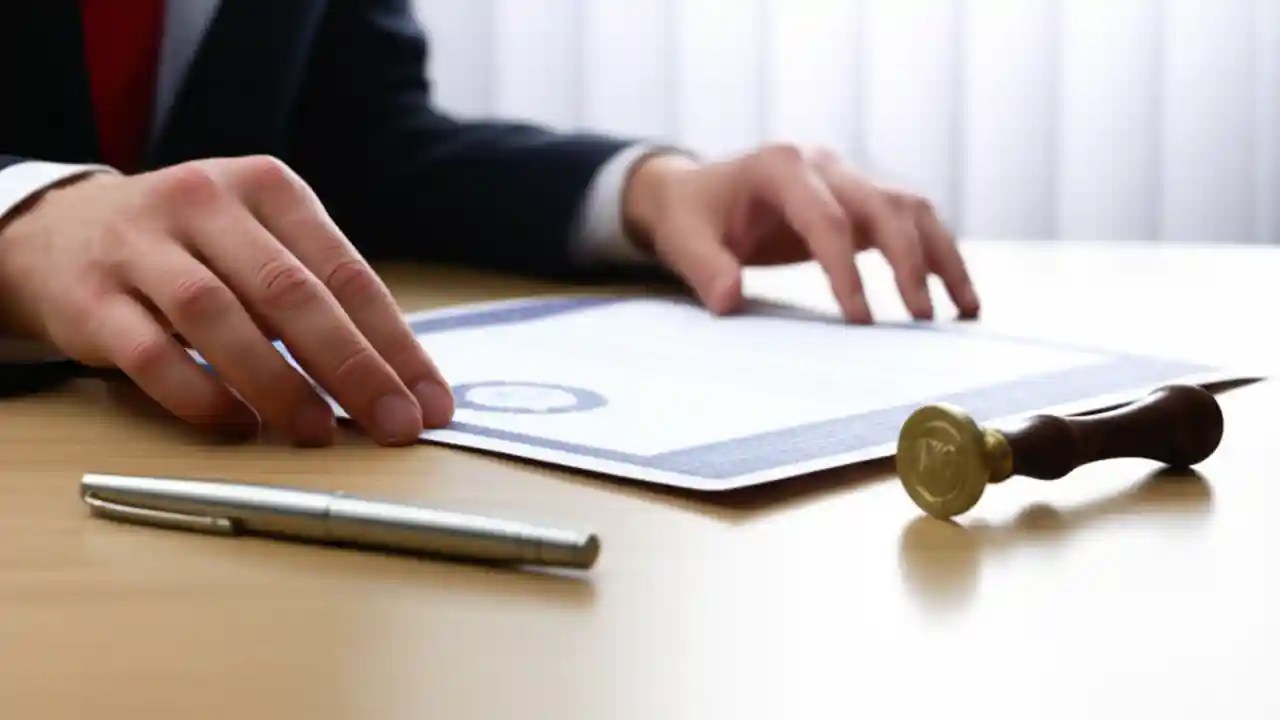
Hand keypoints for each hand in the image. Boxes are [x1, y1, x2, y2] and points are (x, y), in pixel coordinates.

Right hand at [0, 157, 453, 445]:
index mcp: (268, 189)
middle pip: (290, 292)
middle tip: (393, 426)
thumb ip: (321, 297)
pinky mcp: (91, 298)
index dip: (396, 344)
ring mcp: (142, 246)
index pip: (347, 272)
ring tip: (319, 432)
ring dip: (277, 382)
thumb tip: (398, 382)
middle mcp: (206, 204)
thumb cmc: (193, 249)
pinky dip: (199, 396)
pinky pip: (150, 353)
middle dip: (353, 367)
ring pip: (218, 317)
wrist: (61, 232)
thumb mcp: (262, 244)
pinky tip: (237, 426)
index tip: (430, 403)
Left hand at [622, 146, 980, 322]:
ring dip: (941, 255)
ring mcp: (846, 178)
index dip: (846, 270)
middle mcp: (822, 164)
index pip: (826, 220)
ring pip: (910, 208)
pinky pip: (906, 223)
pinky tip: (952, 297)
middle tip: (921, 318)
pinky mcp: (859, 200)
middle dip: (909, 262)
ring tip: (964, 308)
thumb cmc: (690, 217)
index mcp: (780, 167)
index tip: (861, 320)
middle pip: (885, 206)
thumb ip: (705, 269)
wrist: (693, 191)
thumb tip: (729, 300)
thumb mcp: (682, 241)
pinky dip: (932, 256)